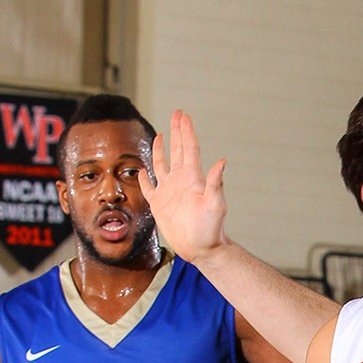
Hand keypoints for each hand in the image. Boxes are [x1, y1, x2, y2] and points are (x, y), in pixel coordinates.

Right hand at [140, 110, 226, 263]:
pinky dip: (144, 179)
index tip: (183, 115)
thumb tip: (221, 162)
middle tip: (177, 114)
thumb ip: (216, 184)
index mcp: (193, 178)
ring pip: (162, 164)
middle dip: (177, 131)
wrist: (201, 249)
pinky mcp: (160, 205)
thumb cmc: (211, 229)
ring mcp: (169, 192)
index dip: (186, 131)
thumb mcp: (215, 205)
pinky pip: (149, 188)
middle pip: (177, 150)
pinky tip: (141, 171)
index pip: (189, 148)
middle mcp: (181, 181)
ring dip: (161, 150)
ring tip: (161, 136)